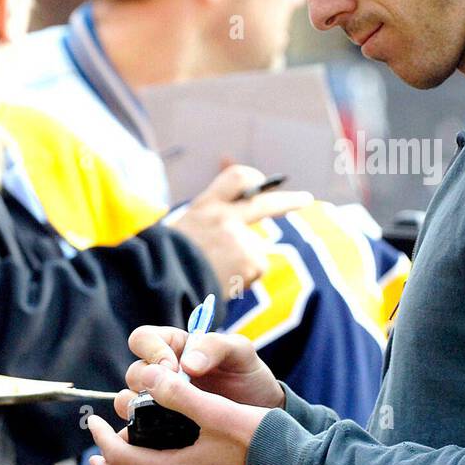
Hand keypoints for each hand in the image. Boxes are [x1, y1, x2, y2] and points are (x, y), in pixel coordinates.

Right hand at [117, 325, 283, 420]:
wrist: (262, 416)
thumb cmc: (249, 377)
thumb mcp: (241, 354)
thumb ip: (216, 347)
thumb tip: (187, 364)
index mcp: (173, 346)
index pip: (142, 339)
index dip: (152, 351)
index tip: (173, 367)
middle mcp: (160, 374)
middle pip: (133, 373)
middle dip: (147, 382)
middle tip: (172, 395)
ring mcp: (157, 402)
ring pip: (127, 402)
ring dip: (137, 409)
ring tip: (166, 419)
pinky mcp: (158, 430)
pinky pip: (135, 432)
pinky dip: (139, 436)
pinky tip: (160, 442)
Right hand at [168, 164, 312, 292]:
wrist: (158, 286)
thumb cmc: (166, 263)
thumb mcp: (181, 230)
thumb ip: (210, 222)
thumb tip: (242, 224)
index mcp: (205, 206)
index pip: (237, 178)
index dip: (252, 180)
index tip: (262, 183)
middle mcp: (225, 217)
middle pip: (265, 203)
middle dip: (289, 200)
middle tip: (306, 198)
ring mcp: (239, 239)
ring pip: (255, 250)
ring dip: (243, 263)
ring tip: (216, 272)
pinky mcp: (250, 261)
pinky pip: (256, 269)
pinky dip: (244, 278)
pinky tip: (223, 282)